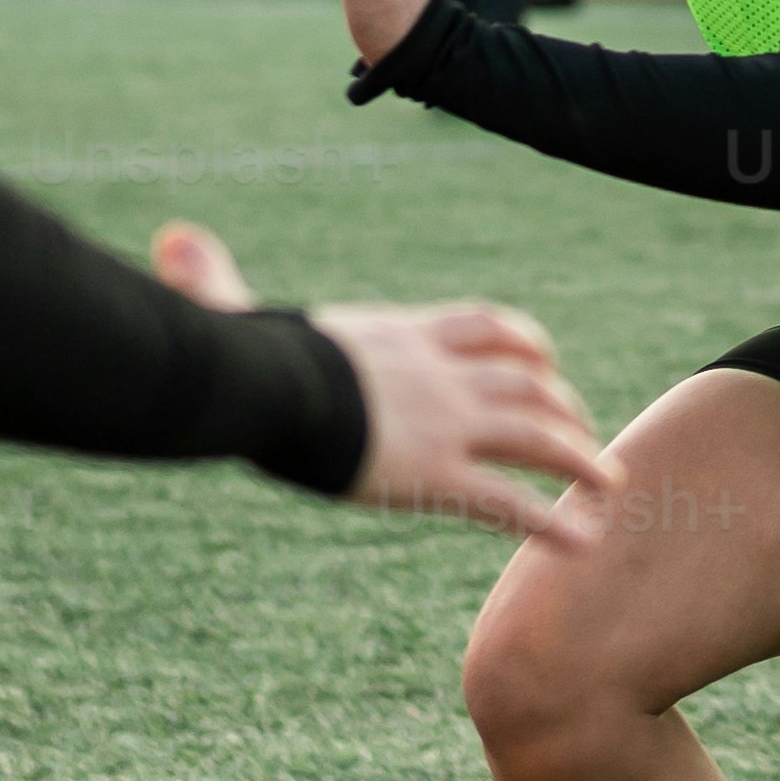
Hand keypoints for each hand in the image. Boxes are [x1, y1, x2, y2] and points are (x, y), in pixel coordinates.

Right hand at [151, 222, 617, 540]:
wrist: (262, 385)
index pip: (488, 327)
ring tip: (609, 486)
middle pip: (528, 381)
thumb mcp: (240, 313)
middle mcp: (441, 374)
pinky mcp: (436, 475)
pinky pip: (511, 501)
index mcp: (404, 335)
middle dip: (563, 407)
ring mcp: (446, 425)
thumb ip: (216, 281)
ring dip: (580, 459)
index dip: (526, 348)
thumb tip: (170, 238)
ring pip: (538, 436)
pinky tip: (582, 543)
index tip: (545, 366)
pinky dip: (552, 521)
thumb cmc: (241, 353)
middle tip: (582, 436)